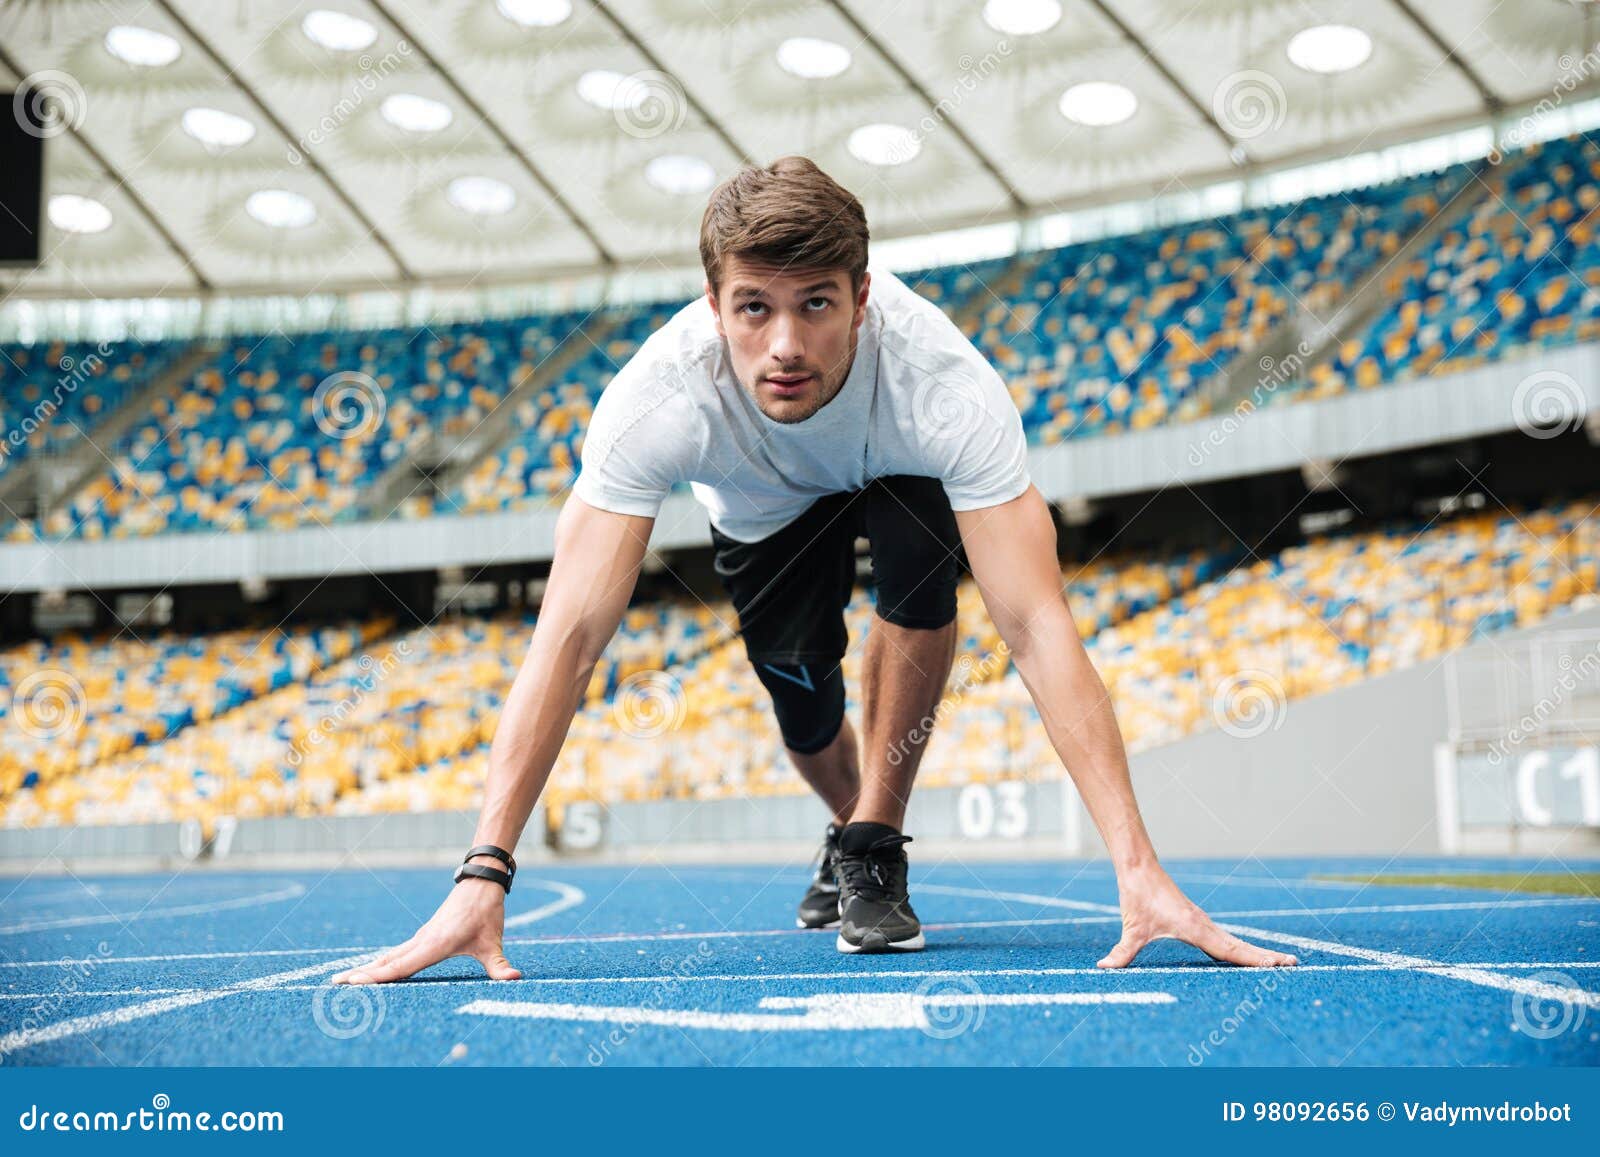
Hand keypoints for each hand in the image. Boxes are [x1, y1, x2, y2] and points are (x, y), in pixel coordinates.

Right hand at [331, 874, 521, 984]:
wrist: (481, 882)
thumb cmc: (486, 912)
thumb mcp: (494, 941)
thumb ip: (501, 965)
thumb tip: (516, 979)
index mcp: (435, 944)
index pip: (402, 966)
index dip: (378, 976)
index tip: (354, 982)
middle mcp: (422, 941)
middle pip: (386, 962)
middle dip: (361, 974)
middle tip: (334, 984)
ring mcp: (420, 938)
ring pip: (389, 957)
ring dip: (366, 968)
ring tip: (341, 980)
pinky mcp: (423, 937)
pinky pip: (396, 953)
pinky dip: (380, 963)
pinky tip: (370, 970)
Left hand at [1097, 864, 1297, 968]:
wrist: (1139, 868)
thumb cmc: (1137, 896)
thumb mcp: (1131, 928)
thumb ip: (1121, 952)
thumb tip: (1103, 967)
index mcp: (1195, 928)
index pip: (1230, 950)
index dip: (1253, 960)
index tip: (1277, 965)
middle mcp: (1205, 925)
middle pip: (1241, 947)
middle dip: (1266, 957)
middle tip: (1293, 965)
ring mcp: (1203, 923)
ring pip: (1235, 942)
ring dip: (1256, 953)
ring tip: (1281, 963)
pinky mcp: (1197, 921)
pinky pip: (1224, 939)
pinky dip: (1239, 948)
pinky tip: (1244, 958)